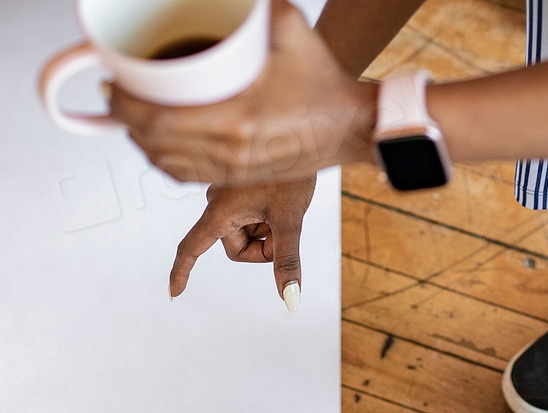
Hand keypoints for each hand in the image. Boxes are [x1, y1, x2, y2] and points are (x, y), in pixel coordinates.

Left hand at [110, 2, 376, 184]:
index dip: (127, 107)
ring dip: (143, 145)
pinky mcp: (240, 176)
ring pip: (169, 165)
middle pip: (157, 145)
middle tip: (115, 98)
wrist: (350, 127)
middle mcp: (231, 150)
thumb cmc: (324, 86)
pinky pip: (188, 176)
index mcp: (236, 119)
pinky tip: (158, 147)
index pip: (160, 120)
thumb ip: (260, 5)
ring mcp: (234, 168)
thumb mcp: (291, 29)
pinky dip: (165, 162)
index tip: (114, 87)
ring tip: (132, 121)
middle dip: (126, 123)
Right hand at [170, 179, 315, 304]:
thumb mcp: (290, 221)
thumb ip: (287, 262)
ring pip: (244, 232)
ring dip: (266, 229)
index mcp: (220, 211)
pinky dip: (265, 216)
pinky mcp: (235, 186)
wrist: (301, 131)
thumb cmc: (293, 171)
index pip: (192, 248)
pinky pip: (248, 215)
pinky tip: (278, 197)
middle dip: (262, 246)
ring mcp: (225, 193)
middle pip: (235, 247)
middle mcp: (216, 202)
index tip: (174, 293)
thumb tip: (289, 300)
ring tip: (281, 204)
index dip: (182, 272)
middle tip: (283, 224)